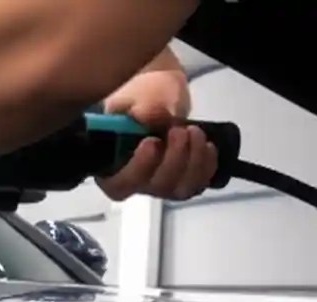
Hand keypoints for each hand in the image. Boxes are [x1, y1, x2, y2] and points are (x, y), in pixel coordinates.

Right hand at [95, 68, 218, 201]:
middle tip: (179, 130)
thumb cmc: (140, 98)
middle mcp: (134, 182)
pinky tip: (206, 145)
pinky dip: (207, 165)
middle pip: (155, 187)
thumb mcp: (135, 96)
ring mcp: (160, 185)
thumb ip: (139, 107)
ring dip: (193, 162)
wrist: (161, 97)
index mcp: (110, 166)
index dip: (138, 169)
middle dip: (173, 159)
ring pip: (179, 190)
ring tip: (194, 132)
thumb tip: (144, 116)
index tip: (151, 142)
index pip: (118, 185)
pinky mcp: (182, 181)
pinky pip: (198, 184)